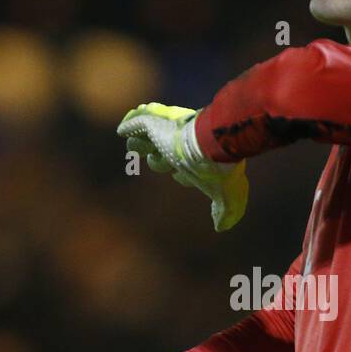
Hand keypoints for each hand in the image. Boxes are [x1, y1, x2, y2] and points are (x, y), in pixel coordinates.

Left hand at [117, 102, 248, 231]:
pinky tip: (122, 131)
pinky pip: (139, 123)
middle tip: (153, 161)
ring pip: (148, 141)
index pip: (186, 169)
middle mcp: (183, 149)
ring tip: (131, 146)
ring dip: (140, 144)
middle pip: (165, 156)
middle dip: (159, 160)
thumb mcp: (228, 198)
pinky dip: (130, 126)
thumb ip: (226, 213)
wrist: (213, 149)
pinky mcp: (156, 126)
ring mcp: (168, 136)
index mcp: (197, 163)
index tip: (177, 176)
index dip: (180, 173)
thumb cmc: (221, 172)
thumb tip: (221, 228)